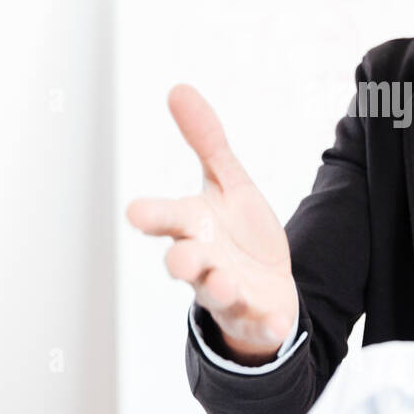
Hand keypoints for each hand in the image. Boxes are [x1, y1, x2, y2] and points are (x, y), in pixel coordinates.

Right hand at [126, 85, 297, 364]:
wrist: (266, 286)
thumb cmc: (237, 234)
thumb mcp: (228, 183)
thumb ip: (207, 141)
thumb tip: (178, 88)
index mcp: (193, 228)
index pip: (169, 218)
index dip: (154, 215)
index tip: (135, 212)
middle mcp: (204, 262)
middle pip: (185, 262)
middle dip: (183, 260)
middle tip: (180, 257)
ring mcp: (227, 292)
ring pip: (217, 294)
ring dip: (220, 289)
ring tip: (226, 284)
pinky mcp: (255, 315)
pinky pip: (259, 323)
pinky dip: (266, 325)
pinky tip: (279, 325)